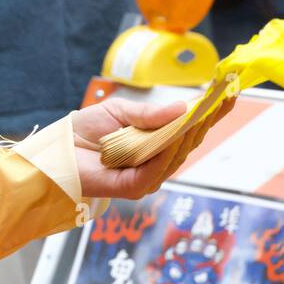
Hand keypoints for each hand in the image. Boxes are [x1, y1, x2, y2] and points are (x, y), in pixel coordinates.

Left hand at [72, 95, 235, 198]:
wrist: (57, 148)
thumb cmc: (85, 129)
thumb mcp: (119, 112)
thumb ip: (149, 114)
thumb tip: (182, 108)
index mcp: (155, 142)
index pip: (186, 129)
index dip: (207, 114)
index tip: (225, 95)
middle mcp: (156, 161)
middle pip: (186, 144)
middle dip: (202, 124)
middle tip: (218, 103)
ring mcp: (147, 176)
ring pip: (174, 158)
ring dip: (185, 139)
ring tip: (196, 119)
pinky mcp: (134, 188)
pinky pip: (154, 172)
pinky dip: (164, 157)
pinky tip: (171, 142)